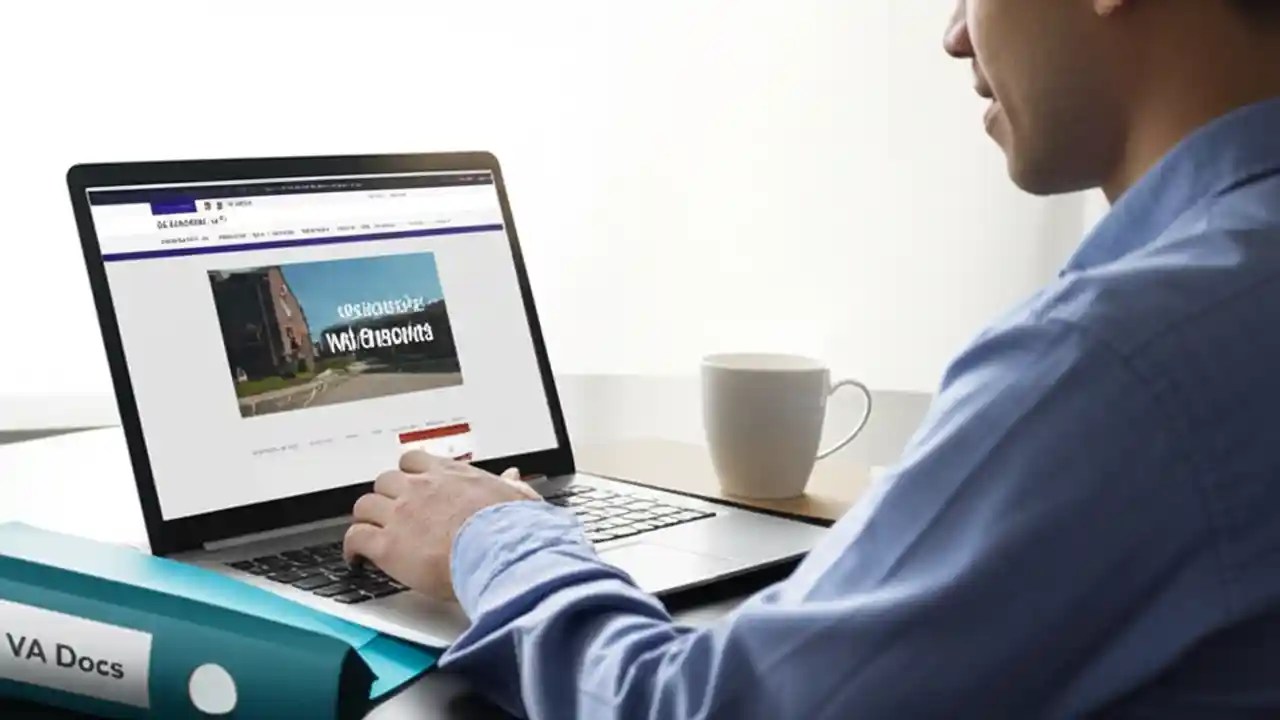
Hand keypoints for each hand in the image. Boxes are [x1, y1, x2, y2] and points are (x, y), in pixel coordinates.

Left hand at [343, 450, 539, 601]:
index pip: (413, 461)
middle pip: (384, 481)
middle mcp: (419, 489)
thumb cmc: (509, 529)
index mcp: (448, 475)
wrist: (498, 552)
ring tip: (371, 532)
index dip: (407, 474)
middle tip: (389, 512)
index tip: (409, 484)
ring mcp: (400, 515)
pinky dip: (353, 547)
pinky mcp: (388, 544)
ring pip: (365, 505)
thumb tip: (512, 476)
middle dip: (385, 496)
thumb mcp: (516, 497)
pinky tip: (356, 557)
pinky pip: (356, 537)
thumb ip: (509, 485)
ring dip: (367, 518)